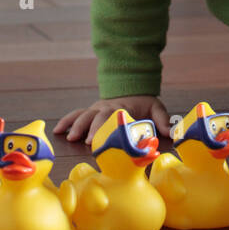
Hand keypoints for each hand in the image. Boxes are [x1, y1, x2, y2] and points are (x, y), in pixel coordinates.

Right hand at [54, 95, 171, 145]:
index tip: (104, 136)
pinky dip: (67, 121)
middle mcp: (107, 108)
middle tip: (87, 142)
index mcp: (122, 108)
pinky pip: (76, 114)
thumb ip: (162, 120)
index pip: (114, 117)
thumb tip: (170, 132)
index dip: (108, 127)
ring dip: (77, 125)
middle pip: (97, 117)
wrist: (133, 88)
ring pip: (84, 115)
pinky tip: (58, 131)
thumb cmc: (145, 104)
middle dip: (91, 129)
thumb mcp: (157, 108)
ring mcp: (97, 108)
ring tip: (70, 137)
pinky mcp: (91, 111)